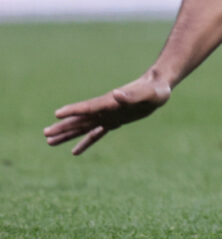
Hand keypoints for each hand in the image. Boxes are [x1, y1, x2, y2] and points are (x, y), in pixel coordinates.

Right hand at [46, 73, 172, 154]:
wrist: (159, 86)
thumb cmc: (156, 89)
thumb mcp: (148, 93)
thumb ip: (132, 95)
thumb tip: (116, 94)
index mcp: (111, 102)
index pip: (89, 107)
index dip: (74, 110)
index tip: (57, 114)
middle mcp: (106, 109)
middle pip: (80, 119)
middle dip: (64, 126)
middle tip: (45, 134)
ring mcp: (108, 116)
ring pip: (84, 127)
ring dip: (68, 134)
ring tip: (50, 141)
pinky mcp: (114, 122)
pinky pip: (96, 134)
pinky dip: (86, 142)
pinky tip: (74, 152)